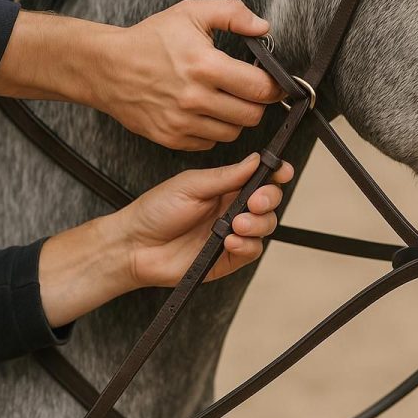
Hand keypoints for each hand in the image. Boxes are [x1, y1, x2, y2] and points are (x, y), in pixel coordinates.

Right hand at [92, 0, 283, 149]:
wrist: (106, 67)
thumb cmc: (150, 39)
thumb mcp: (191, 13)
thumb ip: (232, 14)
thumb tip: (263, 27)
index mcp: (205, 65)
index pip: (260, 88)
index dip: (275, 87)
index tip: (276, 84)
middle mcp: (194, 98)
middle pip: (252, 115)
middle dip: (257, 104)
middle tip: (250, 92)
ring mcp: (182, 122)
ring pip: (233, 133)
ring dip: (236, 119)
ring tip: (226, 100)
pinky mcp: (171, 138)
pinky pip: (209, 143)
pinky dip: (213, 131)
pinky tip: (205, 112)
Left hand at [120, 153, 293, 286]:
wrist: (134, 246)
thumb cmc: (156, 211)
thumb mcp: (190, 185)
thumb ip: (226, 175)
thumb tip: (256, 159)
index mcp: (226, 187)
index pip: (261, 178)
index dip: (277, 173)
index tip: (283, 171)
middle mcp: (233, 208)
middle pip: (270, 201)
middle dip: (268, 199)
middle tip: (254, 202)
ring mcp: (233, 233)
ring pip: (266, 226)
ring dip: (257, 223)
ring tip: (236, 224)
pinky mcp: (229, 258)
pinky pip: (253, 251)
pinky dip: (247, 245)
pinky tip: (229, 241)